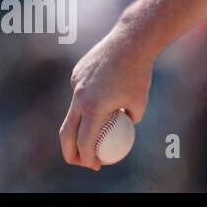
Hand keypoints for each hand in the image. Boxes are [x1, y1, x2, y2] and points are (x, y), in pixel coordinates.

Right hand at [60, 27, 154, 170]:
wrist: (131, 41)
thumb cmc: (139, 73)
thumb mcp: (140, 102)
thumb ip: (130, 119)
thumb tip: (124, 129)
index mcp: (93, 108)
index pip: (84, 142)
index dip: (87, 159)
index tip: (95, 165)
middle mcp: (79, 98)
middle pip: (66, 133)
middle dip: (70, 152)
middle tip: (81, 160)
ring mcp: (75, 84)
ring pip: (73, 110)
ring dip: (81, 122)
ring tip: (101, 119)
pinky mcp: (76, 73)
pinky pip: (80, 92)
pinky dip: (89, 98)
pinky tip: (107, 87)